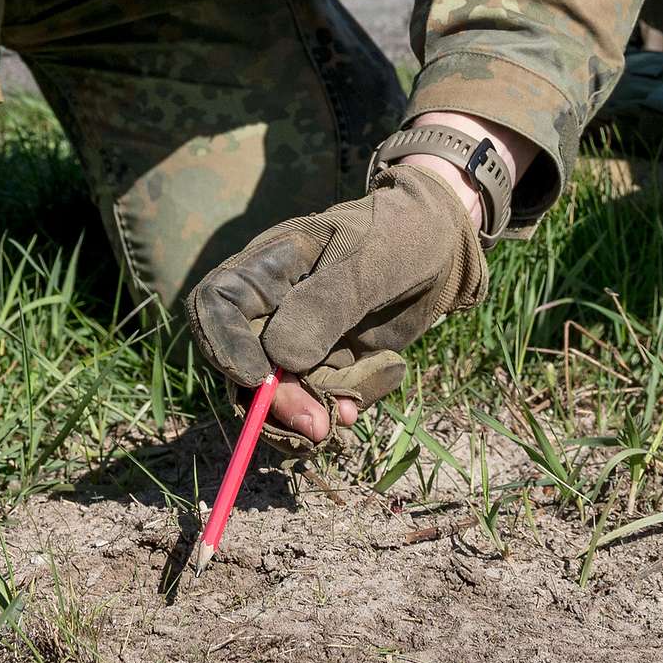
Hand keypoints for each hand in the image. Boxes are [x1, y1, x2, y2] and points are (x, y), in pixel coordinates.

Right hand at [185, 163, 488, 444]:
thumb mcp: (369, 263)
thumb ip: (326, 304)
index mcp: (269, 267)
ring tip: (351, 414)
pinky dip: (344, 405)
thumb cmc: (402, 236)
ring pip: (280, 395)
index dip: (223, 345)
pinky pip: (322, 400)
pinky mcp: (327, 365)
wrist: (445, 249)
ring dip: (313, 412)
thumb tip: (279, 358)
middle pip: (244, 365)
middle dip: (278, 402)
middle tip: (319, 426)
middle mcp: (273, 308)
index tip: (255, 380)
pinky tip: (373, 390)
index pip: (217, 304)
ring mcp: (298, 340)